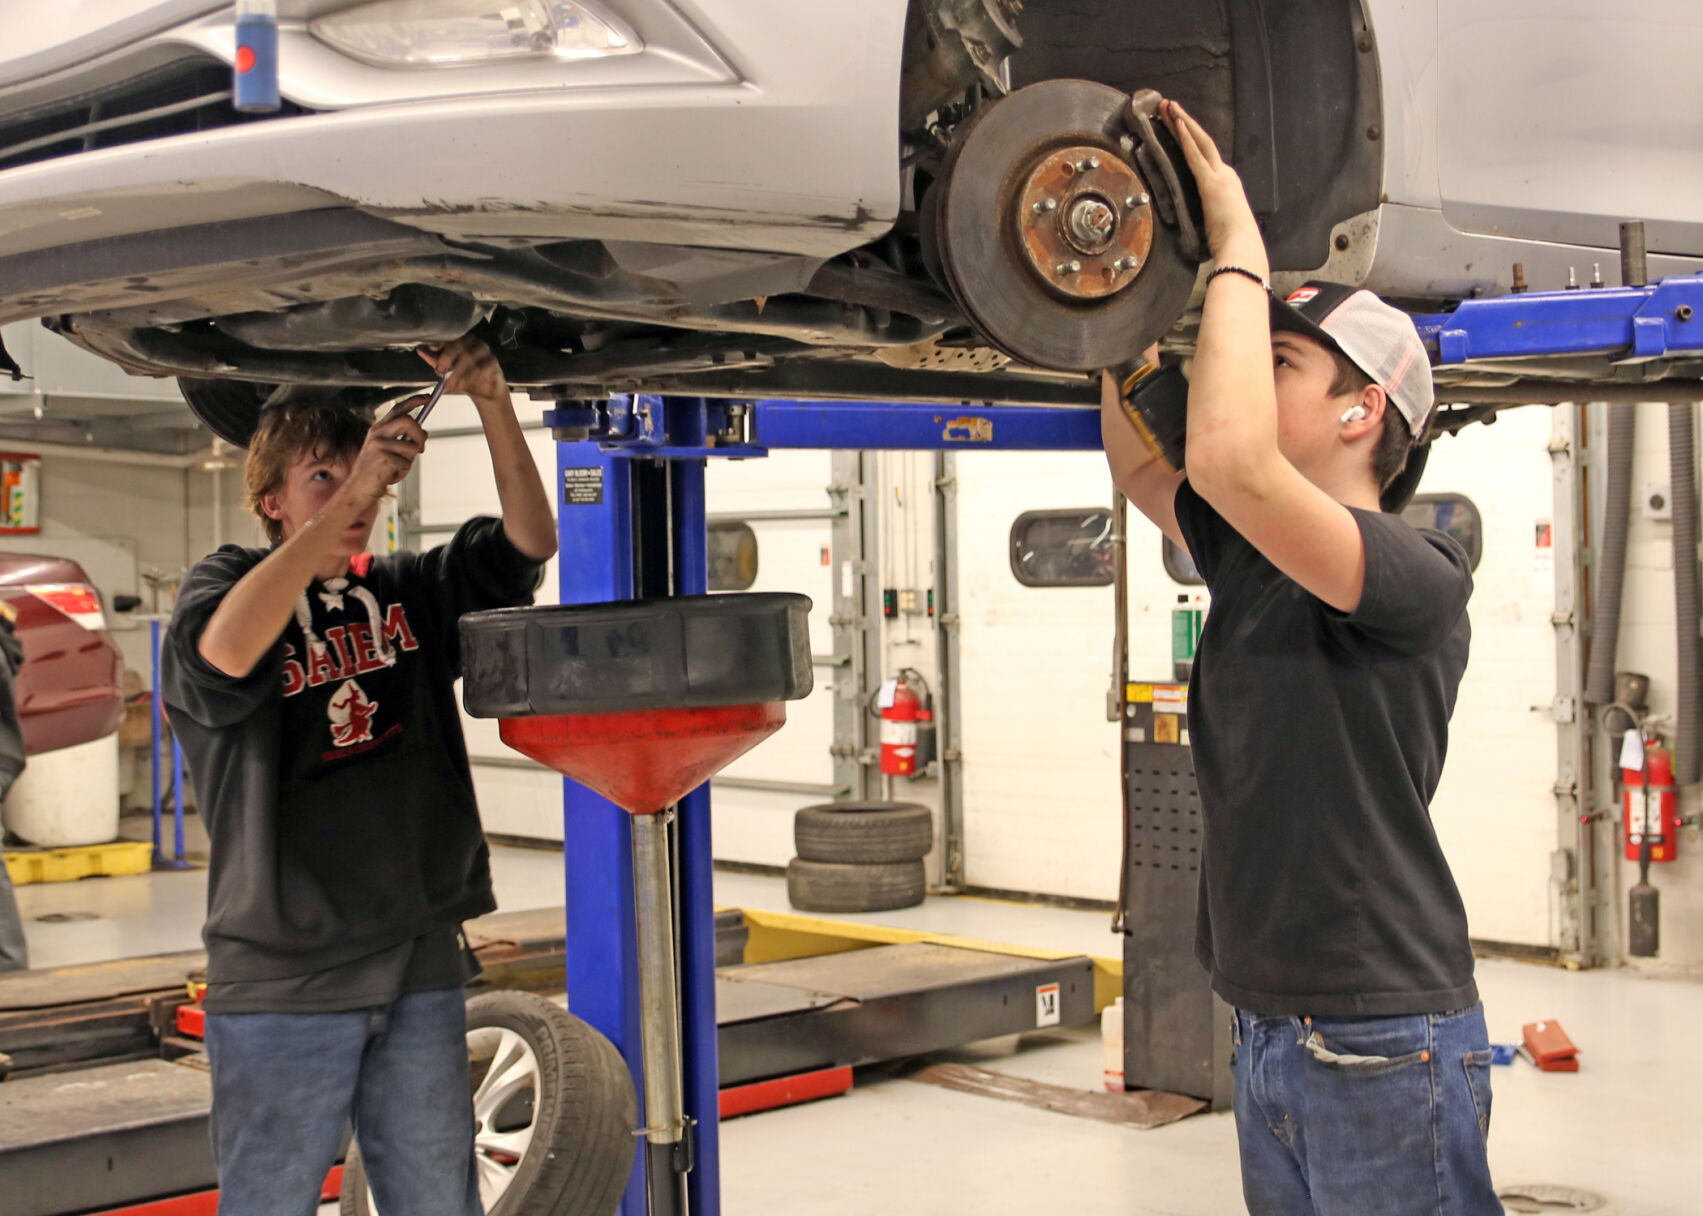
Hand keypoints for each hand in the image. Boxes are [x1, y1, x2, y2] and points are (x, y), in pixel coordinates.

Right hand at [348, 402, 425, 500]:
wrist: (359, 487)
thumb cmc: (376, 470)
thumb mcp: (388, 449)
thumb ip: (403, 439)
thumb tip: (423, 432)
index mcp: (378, 429)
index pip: (398, 409)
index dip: (414, 401)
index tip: (427, 397)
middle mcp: (377, 433)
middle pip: (409, 422)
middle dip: (420, 436)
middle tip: (421, 448)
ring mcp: (379, 445)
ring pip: (412, 447)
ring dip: (410, 460)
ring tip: (396, 467)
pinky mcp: (384, 458)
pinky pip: (407, 463)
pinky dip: (403, 472)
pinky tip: (391, 475)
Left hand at [418, 336, 508, 405]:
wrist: (486, 391)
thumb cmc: (465, 377)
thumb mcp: (447, 370)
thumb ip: (434, 361)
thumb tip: (420, 350)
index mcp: (460, 341)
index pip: (449, 336)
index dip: (440, 341)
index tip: (432, 348)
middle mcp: (472, 342)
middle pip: (459, 343)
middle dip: (447, 356)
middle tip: (440, 370)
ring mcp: (483, 350)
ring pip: (469, 355)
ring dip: (458, 371)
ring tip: (451, 383)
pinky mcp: (492, 361)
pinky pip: (482, 366)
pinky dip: (471, 377)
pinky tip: (465, 384)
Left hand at [1159, 99, 1263, 266]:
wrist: (1242, 248)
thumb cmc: (1232, 243)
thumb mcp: (1219, 225)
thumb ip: (1211, 217)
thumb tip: (1201, 223)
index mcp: (1225, 184)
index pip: (1205, 155)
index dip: (1191, 138)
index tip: (1179, 124)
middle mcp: (1225, 174)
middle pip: (1202, 141)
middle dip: (1185, 121)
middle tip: (1169, 105)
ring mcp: (1219, 176)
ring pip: (1199, 142)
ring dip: (1183, 122)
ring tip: (1168, 106)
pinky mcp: (1211, 183)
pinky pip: (1196, 156)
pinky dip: (1187, 139)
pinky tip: (1178, 124)